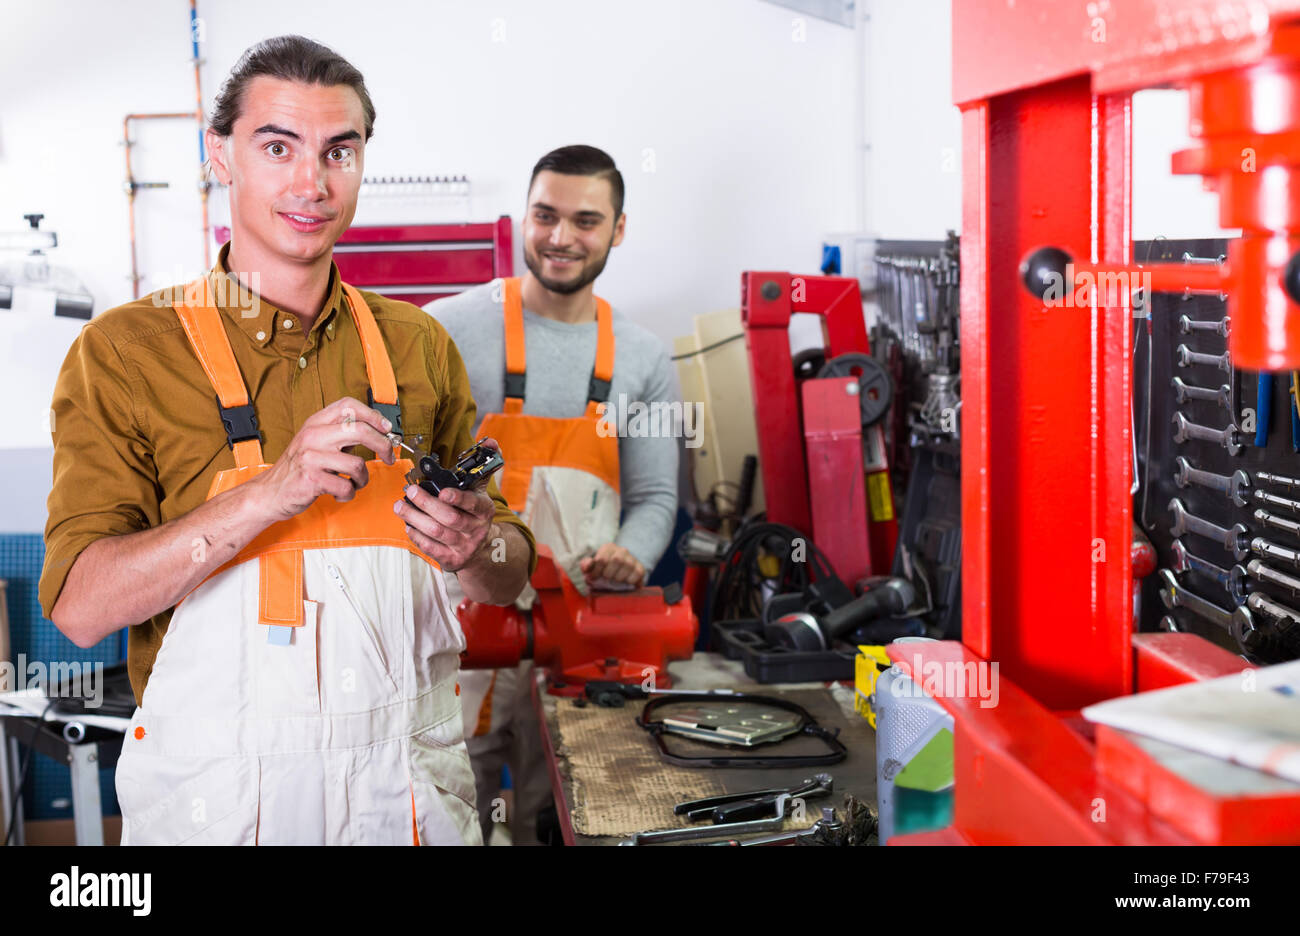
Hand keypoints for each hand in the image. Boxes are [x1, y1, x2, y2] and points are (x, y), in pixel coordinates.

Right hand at [251, 397, 395, 521]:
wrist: (270, 492)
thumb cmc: (298, 469)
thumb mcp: (315, 442)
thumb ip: (340, 434)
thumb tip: (378, 431)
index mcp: (315, 423)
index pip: (349, 406)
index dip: (373, 415)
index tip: (386, 429)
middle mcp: (312, 435)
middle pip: (360, 430)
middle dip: (383, 445)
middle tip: (389, 456)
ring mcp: (310, 457)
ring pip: (357, 464)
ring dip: (362, 478)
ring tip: (354, 483)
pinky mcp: (311, 478)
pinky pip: (346, 487)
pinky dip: (349, 494)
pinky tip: (340, 493)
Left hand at [395, 438, 499, 571]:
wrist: (479, 549)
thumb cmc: (473, 514)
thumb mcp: (481, 491)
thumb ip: (483, 467)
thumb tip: (491, 443)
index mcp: (485, 510)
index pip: (473, 504)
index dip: (458, 498)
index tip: (443, 492)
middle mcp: (476, 530)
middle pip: (450, 518)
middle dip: (426, 504)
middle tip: (410, 492)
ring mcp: (464, 547)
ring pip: (436, 532)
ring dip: (415, 518)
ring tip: (400, 507)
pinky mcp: (451, 559)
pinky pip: (430, 548)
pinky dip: (416, 535)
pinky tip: (408, 524)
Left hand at [579, 543, 644, 588]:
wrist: (617, 575)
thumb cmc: (602, 571)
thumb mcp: (591, 568)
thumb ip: (586, 565)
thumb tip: (587, 567)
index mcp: (608, 548)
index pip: (602, 559)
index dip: (596, 572)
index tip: (594, 578)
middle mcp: (621, 550)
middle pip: (617, 560)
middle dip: (609, 574)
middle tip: (606, 579)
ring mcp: (632, 558)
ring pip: (628, 565)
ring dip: (619, 578)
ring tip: (615, 581)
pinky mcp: (640, 568)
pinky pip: (637, 573)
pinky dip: (630, 581)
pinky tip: (624, 582)